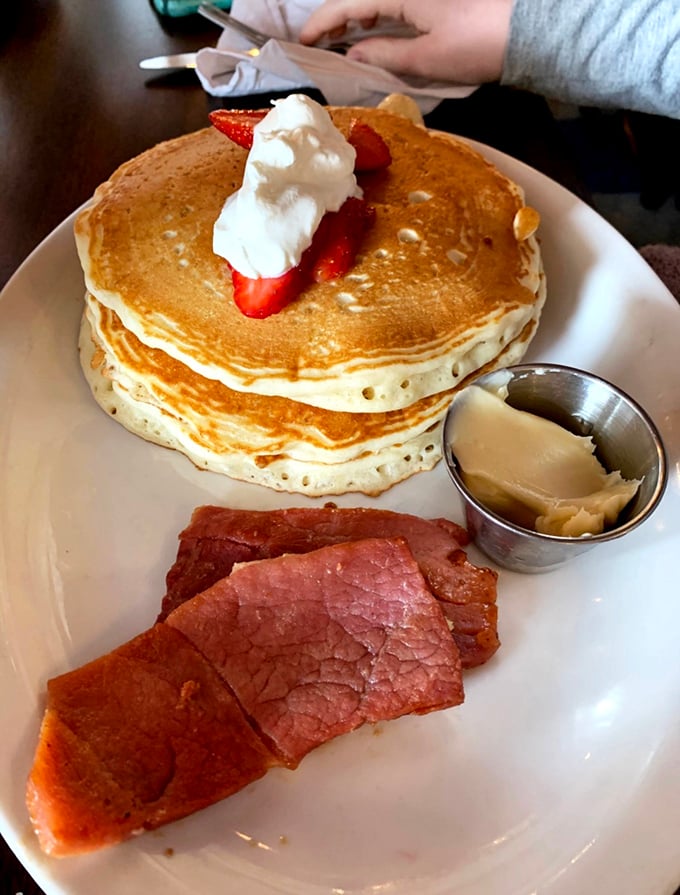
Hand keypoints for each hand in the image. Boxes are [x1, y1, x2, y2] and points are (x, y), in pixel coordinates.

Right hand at [300, 0, 512, 84]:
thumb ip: (385, 53)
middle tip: (317, 45)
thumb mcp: (426, 57)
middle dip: (335, 19)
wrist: (526, 33)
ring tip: (338, 42)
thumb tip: (354, 55)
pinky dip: (376, 18)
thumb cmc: (476, 44)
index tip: (303, 43)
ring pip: (376, 1)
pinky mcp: (434, 3)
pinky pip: (394, 4)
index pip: (349, 3)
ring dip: (355, 19)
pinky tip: (371, 33)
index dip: (323, 23)